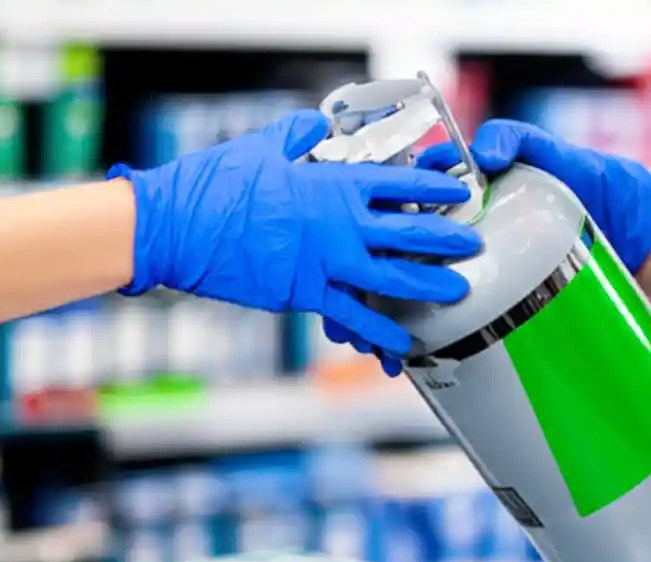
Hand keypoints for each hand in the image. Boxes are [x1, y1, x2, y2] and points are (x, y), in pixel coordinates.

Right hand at [110, 110, 480, 357]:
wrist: (178, 226)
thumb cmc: (216, 183)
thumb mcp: (263, 147)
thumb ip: (299, 138)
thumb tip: (318, 128)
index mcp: (331, 184)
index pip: (397, 183)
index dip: (433, 187)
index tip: (459, 190)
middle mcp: (337, 223)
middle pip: (407, 232)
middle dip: (446, 238)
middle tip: (473, 244)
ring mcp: (324, 261)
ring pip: (391, 278)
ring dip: (427, 286)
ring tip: (458, 292)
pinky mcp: (304, 292)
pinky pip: (353, 316)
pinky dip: (379, 333)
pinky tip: (403, 345)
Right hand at [323, 118, 650, 374]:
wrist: (626, 225)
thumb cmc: (584, 179)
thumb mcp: (550, 153)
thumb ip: (516, 142)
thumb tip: (485, 152)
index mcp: (459, 192)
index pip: (402, 201)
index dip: (376, 217)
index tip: (361, 238)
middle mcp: (452, 229)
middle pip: (391, 256)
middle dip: (363, 282)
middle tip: (353, 304)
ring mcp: (461, 264)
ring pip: (401, 292)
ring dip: (376, 318)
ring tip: (364, 342)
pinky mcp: (480, 295)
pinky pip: (435, 319)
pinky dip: (410, 340)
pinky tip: (398, 360)